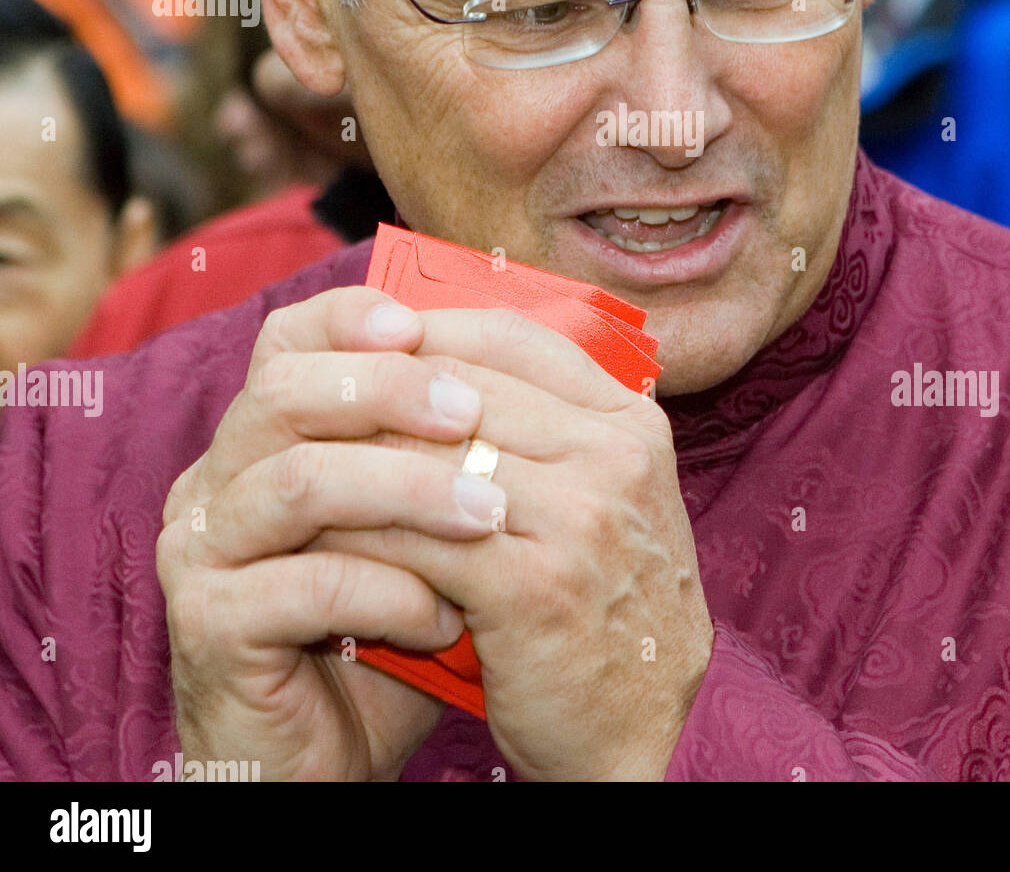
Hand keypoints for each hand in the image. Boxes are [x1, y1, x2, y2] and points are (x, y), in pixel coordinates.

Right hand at [156, 288, 499, 779]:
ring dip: (408, 490)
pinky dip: (390, 591)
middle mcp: (216, 479)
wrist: (337, 757)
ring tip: (491, 517)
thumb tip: (530, 355)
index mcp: (265, 436)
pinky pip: (303, 584)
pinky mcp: (208, 625)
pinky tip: (448, 617)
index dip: (349, 319)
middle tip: (474, 413)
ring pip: (300, 480)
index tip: (422, 327)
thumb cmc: (392, 626)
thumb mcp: (426, 522)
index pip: (287, 340)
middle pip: (284, 390)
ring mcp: (202, 551)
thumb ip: (448, 445)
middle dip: (390, 391)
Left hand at [313, 307, 714, 781]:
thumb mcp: (604, 501)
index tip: (370, 350)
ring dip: (358, 461)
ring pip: (432, 455)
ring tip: (302, 467)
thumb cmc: (608, 611)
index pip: (513, 335)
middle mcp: (616, 455)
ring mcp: (582, 517)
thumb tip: (436, 369)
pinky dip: (365, 533)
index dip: (429, 332)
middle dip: (379, 396)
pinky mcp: (536, 586)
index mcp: (631, 422)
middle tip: (310, 406)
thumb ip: (547, 432)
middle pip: (463, 386)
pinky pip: (421, 535)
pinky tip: (324, 538)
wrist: (652, 733)